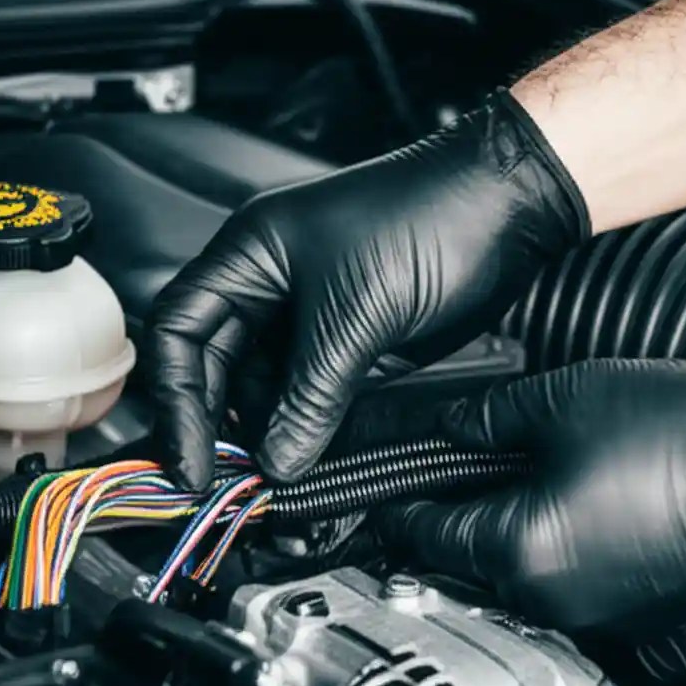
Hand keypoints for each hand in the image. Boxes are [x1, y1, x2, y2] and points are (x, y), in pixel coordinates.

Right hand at [147, 91, 587, 489]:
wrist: (510, 204)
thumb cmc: (431, 218)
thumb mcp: (359, 313)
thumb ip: (312, 394)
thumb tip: (277, 463)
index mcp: (251, 253)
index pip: (179, 330)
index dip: (175, 399)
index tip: (190, 459)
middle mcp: (273, 284)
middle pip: (217, 366)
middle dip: (217, 424)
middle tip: (227, 481)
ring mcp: (315, 314)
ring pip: (267, 386)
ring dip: (265, 433)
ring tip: (272, 480)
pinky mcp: (356, 340)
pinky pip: (314, 393)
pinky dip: (307, 428)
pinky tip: (309, 461)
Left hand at [379, 358, 685, 631]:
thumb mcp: (567, 400)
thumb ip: (489, 416)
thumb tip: (450, 425)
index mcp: (520, 552)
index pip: (421, 532)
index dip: (393, 497)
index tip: (379, 476)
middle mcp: (549, 597)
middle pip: (464, 555)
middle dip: (450, 506)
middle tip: (449, 454)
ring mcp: (594, 608)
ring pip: (513, 565)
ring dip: (501, 518)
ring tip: (515, 460)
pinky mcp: (631, 602)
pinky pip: (562, 571)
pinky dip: (548, 533)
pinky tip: (568, 485)